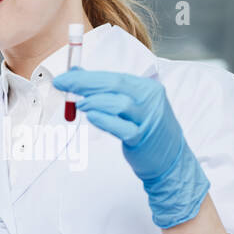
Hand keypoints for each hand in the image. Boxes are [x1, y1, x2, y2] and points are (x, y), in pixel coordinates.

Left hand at [52, 68, 209, 227]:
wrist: (170, 159)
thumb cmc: (147, 129)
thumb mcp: (130, 105)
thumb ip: (105, 90)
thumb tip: (77, 74)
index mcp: (147, 87)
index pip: (114, 76)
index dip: (87, 76)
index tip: (65, 78)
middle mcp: (150, 99)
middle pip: (115, 85)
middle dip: (85, 83)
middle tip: (63, 84)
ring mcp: (148, 119)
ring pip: (119, 104)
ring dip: (95, 101)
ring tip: (78, 104)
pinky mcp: (143, 138)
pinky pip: (122, 128)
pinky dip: (105, 121)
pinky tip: (91, 116)